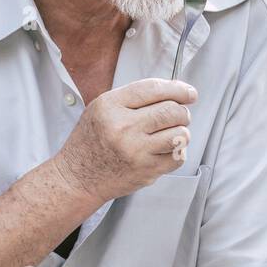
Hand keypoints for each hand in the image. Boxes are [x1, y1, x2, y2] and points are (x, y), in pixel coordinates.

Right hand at [52, 78, 196, 206]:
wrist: (77, 177)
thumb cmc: (91, 141)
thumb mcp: (102, 108)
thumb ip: (134, 98)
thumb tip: (174, 91)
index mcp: (110, 106)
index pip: (154, 88)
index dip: (178, 88)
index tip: (189, 92)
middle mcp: (123, 127)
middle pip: (172, 111)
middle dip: (182, 111)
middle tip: (179, 115)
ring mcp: (136, 151)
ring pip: (180, 134)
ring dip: (182, 132)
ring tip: (171, 133)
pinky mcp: (146, 171)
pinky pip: (178, 157)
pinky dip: (177, 152)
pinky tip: (164, 150)